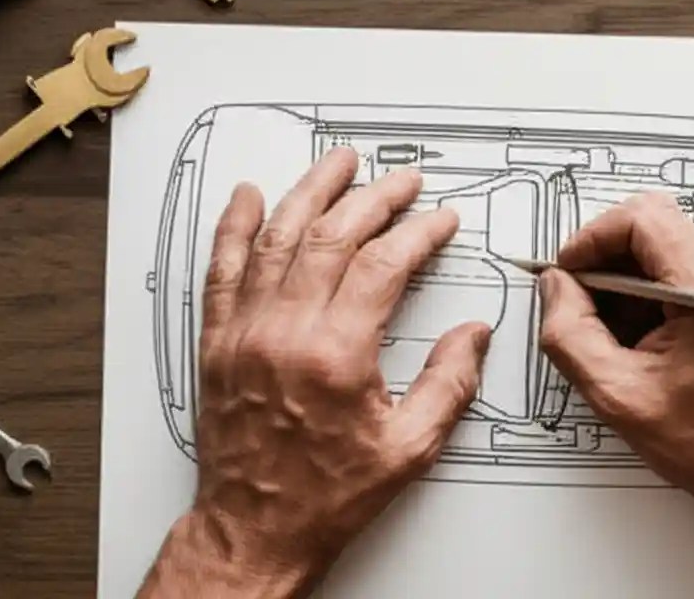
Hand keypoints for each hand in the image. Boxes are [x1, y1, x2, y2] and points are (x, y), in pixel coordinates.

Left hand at [139, 147, 491, 597]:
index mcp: (335, 356)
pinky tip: (247, 198)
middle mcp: (284, 333)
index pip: (382, 266)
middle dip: (373, 199)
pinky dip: (232, 228)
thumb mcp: (408, 450)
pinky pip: (221, 270)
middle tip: (401, 181)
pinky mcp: (219, 342)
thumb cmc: (325, 497)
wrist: (254, 530)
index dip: (417, 233)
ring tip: (337, 163)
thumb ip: (448, 385)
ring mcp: (245, 333)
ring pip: (276, 240)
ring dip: (310, 193)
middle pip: (331, 239)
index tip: (440, 220)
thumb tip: (474, 335)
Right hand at [537, 192, 693, 509]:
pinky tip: (647, 340)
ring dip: (632, 282)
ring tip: (620, 336)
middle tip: (585, 305)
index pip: (643, 217)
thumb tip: (555, 287)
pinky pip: (692, 270)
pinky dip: (657, 294)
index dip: (592, 237)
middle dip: (609, 262)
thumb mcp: (617, 393)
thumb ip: (569, 332)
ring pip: (671, 248)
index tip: (570, 269)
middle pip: (656, 228)